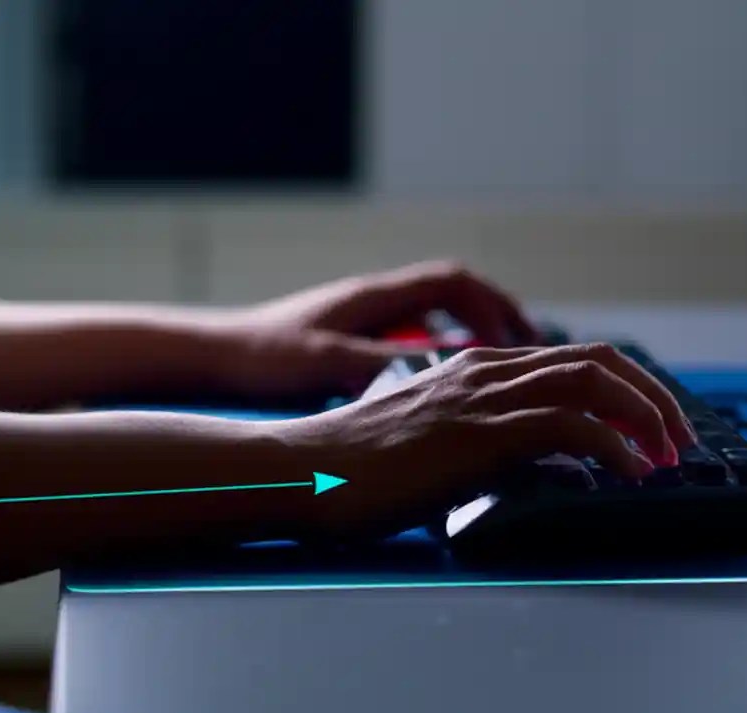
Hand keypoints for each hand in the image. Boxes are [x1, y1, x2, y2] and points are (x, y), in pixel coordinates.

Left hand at [206, 262, 537, 401]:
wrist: (208, 356)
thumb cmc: (263, 356)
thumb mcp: (328, 361)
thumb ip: (385, 363)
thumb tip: (445, 370)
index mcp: (378, 297)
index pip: (457, 285)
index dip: (496, 310)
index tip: (524, 344)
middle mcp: (378, 300)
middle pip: (459, 296)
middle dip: (502, 320)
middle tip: (538, 357)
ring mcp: (367, 320)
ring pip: (439, 319)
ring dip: (476, 339)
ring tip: (508, 375)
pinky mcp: (354, 343)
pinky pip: (417, 341)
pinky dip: (444, 358)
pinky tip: (450, 393)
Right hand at [279, 343, 696, 536]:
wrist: (301, 469)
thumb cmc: (357, 466)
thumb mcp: (435, 440)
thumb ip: (487, 438)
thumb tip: (546, 462)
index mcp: (479, 367)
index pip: (575, 360)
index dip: (626, 387)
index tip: (652, 424)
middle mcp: (488, 369)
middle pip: (599, 361)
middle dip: (651, 397)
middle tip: (678, 438)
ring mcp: (484, 397)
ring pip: (593, 382)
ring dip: (644, 417)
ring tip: (668, 455)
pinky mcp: (479, 432)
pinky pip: (570, 427)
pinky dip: (613, 446)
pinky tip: (631, 472)